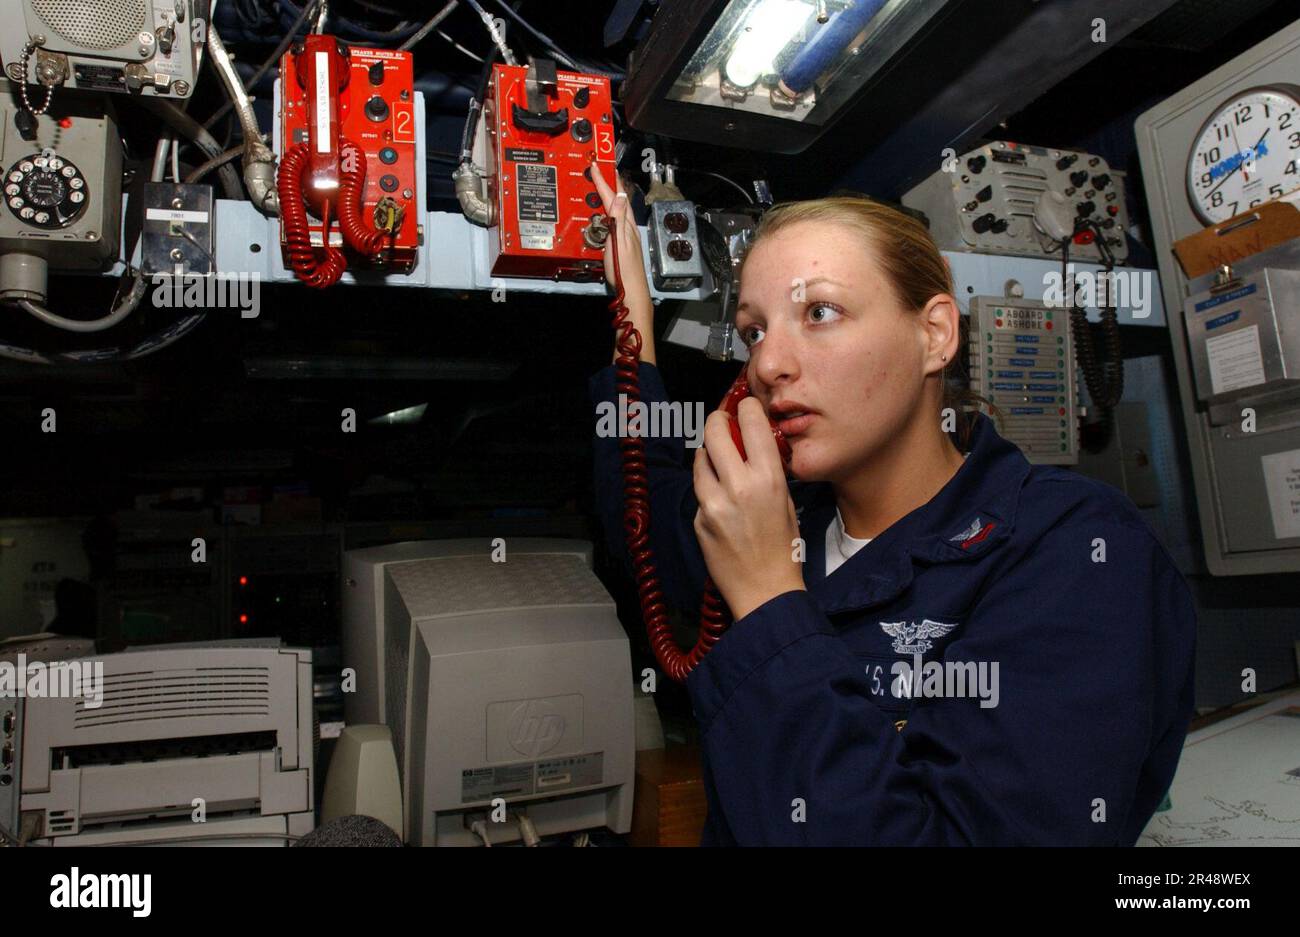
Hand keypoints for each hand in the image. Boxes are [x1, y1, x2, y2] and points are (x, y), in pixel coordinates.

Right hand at [590, 161, 651, 311]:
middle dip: (610, 182)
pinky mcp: (623, 242)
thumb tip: (620, 195)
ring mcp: (627, 234)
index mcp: (627, 224)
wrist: (631, 290)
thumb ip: (619, 219)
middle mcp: (628, 227)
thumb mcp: (620, 242)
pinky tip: (607, 211)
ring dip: (611, 194)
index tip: (596, 166)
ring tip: (605, 183)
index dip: (604, 181)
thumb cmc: (624, 270)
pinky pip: (616, 219)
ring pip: (618, 209)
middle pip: (619, 199)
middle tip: (602, 169)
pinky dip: (610, 209)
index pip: (614, 198)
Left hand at [693, 396, 805, 621]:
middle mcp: (737, 487)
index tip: (743, 405)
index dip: (745, 408)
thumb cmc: (783, 549)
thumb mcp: (786, 502)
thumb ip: (767, 471)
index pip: (750, 423)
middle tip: (720, 422)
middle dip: (716, 421)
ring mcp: (713, 503)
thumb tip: (753, 444)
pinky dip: (707, 488)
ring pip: (700, 459)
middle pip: (713, 432)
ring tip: (718, 460)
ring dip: (707, 453)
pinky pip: (699, 491)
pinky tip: (720, 500)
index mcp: (767, 479)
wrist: (765, 592)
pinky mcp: (699, 519)